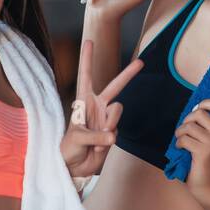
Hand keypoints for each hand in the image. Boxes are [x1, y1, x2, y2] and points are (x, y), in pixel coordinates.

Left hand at [60, 38, 143, 178]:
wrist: (74, 168)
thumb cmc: (67, 149)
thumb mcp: (77, 139)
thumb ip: (95, 136)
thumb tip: (112, 136)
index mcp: (82, 101)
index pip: (85, 76)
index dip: (87, 59)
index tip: (90, 41)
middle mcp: (96, 107)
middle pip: (115, 86)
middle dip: (128, 74)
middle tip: (141, 62)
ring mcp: (106, 119)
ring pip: (117, 112)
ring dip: (109, 123)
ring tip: (99, 138)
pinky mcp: (113, 132)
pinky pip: (116, 130)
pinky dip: (107, 140)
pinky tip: (98, 148)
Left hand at [174, 98, 209, 201]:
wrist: (207, 185)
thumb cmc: (204, 160)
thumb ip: (207, 125)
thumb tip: (195, 107)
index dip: (207, 102)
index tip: (197, 110)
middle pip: (200, 113)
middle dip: (186, 119)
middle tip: (184, 130)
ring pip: (190, 126)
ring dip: (179, 132)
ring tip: (180, 140)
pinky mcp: (204, 152)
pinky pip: (184, 139)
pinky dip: (178, 143)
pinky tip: (180, 149)